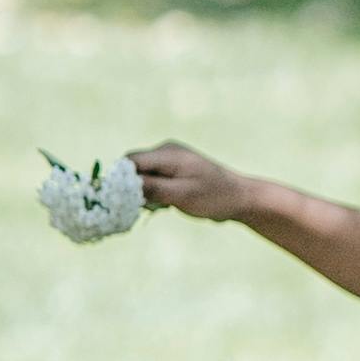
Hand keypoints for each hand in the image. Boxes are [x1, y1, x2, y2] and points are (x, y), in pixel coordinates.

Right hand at [128, 142, 253, 221]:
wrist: (240, 198)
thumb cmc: (213, 197)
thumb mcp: (181, 195)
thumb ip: (152, 188)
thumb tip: (122, 185)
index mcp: (168, 154)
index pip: (131, 161)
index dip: (120, 179)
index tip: (119, 200)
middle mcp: (166, 152)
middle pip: (134, 168)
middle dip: (131, 188)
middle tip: (141, 208)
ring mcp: (171, 161)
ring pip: (143, 176)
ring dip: (144, 193)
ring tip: (160, 207)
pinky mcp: (174, 172)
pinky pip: (153, 181)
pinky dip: (153, 194)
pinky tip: (163, 206)